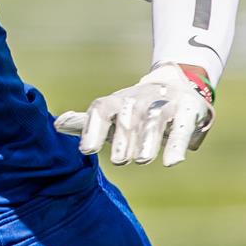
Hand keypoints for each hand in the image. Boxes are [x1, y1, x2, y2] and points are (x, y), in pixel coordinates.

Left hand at [54, 64, 214, 166]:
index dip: (92, 129)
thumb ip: (86, 122)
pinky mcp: (188, 109)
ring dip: (147, 140)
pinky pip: (183, 126)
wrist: (175, 83)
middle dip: (122, 137)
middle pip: (128, 117)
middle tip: (118, 161)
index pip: (101, 110)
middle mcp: (139, 99)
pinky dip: (177, 143)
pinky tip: (172, 162)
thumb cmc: (134, 108)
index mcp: (117, 101)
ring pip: (154, 119)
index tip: (86, 151)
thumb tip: (56, 124)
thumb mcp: (111, 114)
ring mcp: (164, 102)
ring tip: (141, 160)